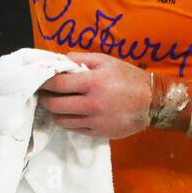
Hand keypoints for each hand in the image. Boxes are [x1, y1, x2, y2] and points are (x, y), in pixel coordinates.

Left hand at [36, 52, 151, 139]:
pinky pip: (74, 129)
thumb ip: (81, 58)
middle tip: (42, 93)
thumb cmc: (128, 78)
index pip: (58, 84)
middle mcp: (93, 104)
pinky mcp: (98, 133)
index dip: (45, 82)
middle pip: (56, 105)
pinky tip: (68, 113)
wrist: (152, 102)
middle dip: (45, 99)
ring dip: (54, 112)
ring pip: (62, 120)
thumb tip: (60, 62)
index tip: (39, 80)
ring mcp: (95, 121)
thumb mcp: (106, 61)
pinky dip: (67, 121)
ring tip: (54, 104)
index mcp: (94, 83)